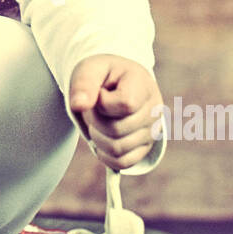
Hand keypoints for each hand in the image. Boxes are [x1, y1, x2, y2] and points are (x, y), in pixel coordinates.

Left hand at [68, 55, 163, 171]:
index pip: (126, 105)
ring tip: (98, 121)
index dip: (102, 103)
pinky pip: (123, 163)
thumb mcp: (90, 70)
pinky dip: (105, 154)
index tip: (98, 92)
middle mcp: (154, 110)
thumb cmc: (102, 76)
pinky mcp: (145, 148)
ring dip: (97, 137)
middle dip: (94, 120)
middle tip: (92, 108)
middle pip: (117, 130)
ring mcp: (152, 131)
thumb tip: (78, 105)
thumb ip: (83, 84)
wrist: (115, 83)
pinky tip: (101, 137)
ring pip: (118, 149)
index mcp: (143, 85)